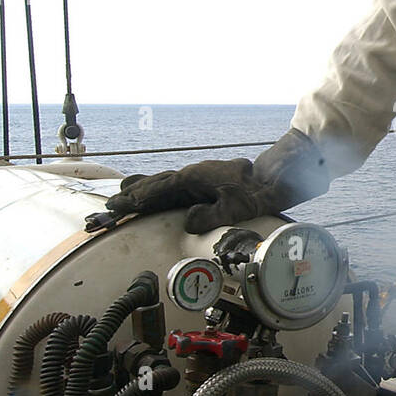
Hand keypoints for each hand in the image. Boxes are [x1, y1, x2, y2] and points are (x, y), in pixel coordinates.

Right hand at [84, 129, 328, 233]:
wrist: (284, 175)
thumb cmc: (261, 192)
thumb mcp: (237, 206)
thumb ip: (211, 215)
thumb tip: (187, 221)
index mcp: (197, 178)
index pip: (159, 190)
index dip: (136, 199)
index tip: (116, 205)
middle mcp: (196, 174)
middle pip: (158, 184)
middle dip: (134, 195)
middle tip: (110, 205)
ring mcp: (203, 177)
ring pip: (167, 183)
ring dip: (146, 190)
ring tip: (124, 193)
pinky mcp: (211, 183)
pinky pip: (180, 186)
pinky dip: (163, 190)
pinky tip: (160, 193)